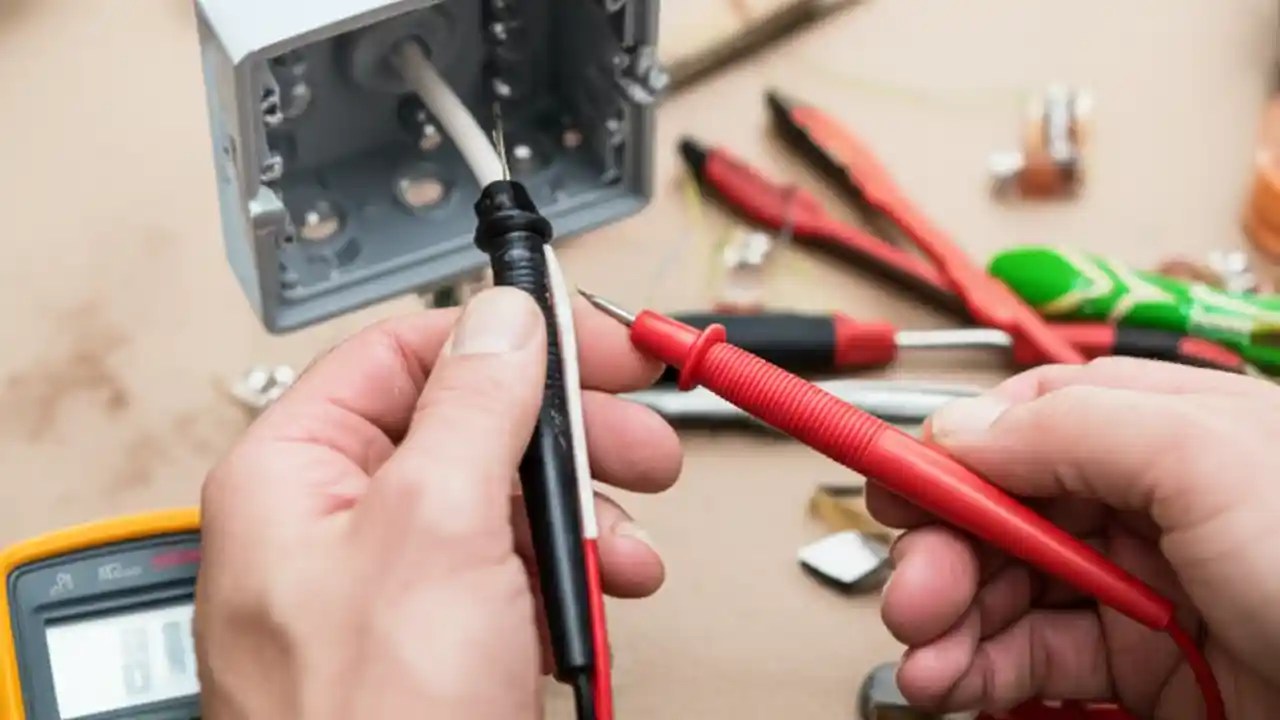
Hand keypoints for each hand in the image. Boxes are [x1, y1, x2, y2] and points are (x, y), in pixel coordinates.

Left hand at [195, 288, 681, 718]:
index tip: (586, 340)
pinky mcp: (442, 637)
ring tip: (632, 534)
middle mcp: (338, 522)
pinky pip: (515, 570)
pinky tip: (609, 585)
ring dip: (584, 507)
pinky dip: (574, 569)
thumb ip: (473, 403)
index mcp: (296, 473)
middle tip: (635, 436)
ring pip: (504, 499)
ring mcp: (393, 584)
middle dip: (566, 430)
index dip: (502, 337)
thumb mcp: (436, 525)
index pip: (404, 354)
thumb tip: (502, 316)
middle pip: (467, 423)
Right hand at [868, 358, 1279, 718]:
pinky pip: (1032, 661)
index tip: (891, 489)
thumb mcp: (1208, 460)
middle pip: (1001, 514)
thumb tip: (959, 430)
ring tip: (925, 659)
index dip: (951, 454)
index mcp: (1165, 431)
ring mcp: (1139, 593)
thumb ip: (1071, 427)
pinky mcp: (1139, 673)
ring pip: (1005, 593)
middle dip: (941, 552)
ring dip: (948, 625)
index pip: (1025, 425)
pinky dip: (979, 672)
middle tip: (913, 594)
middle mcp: (1146, 504)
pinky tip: (952, 682)